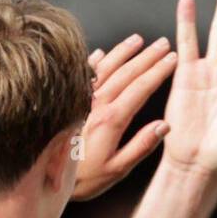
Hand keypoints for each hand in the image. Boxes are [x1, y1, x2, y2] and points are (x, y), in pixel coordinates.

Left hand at [71, 35, 177, 200]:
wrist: (43, 177)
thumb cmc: (84, 178)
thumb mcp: (117, 169)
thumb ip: (141, 146)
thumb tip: (164, 125)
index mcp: (111, 120)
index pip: (141, 88)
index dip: (159, 71)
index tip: (173, 59)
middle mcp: (96, 105)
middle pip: (126, 73)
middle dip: (147, 56)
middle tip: (163, 43)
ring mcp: (80, 100)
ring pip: (105, 68)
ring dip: (123, 51)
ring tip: (138, 40)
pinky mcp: (68, 101)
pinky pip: (83, 74)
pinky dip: (94, 61)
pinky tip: (102, 52)